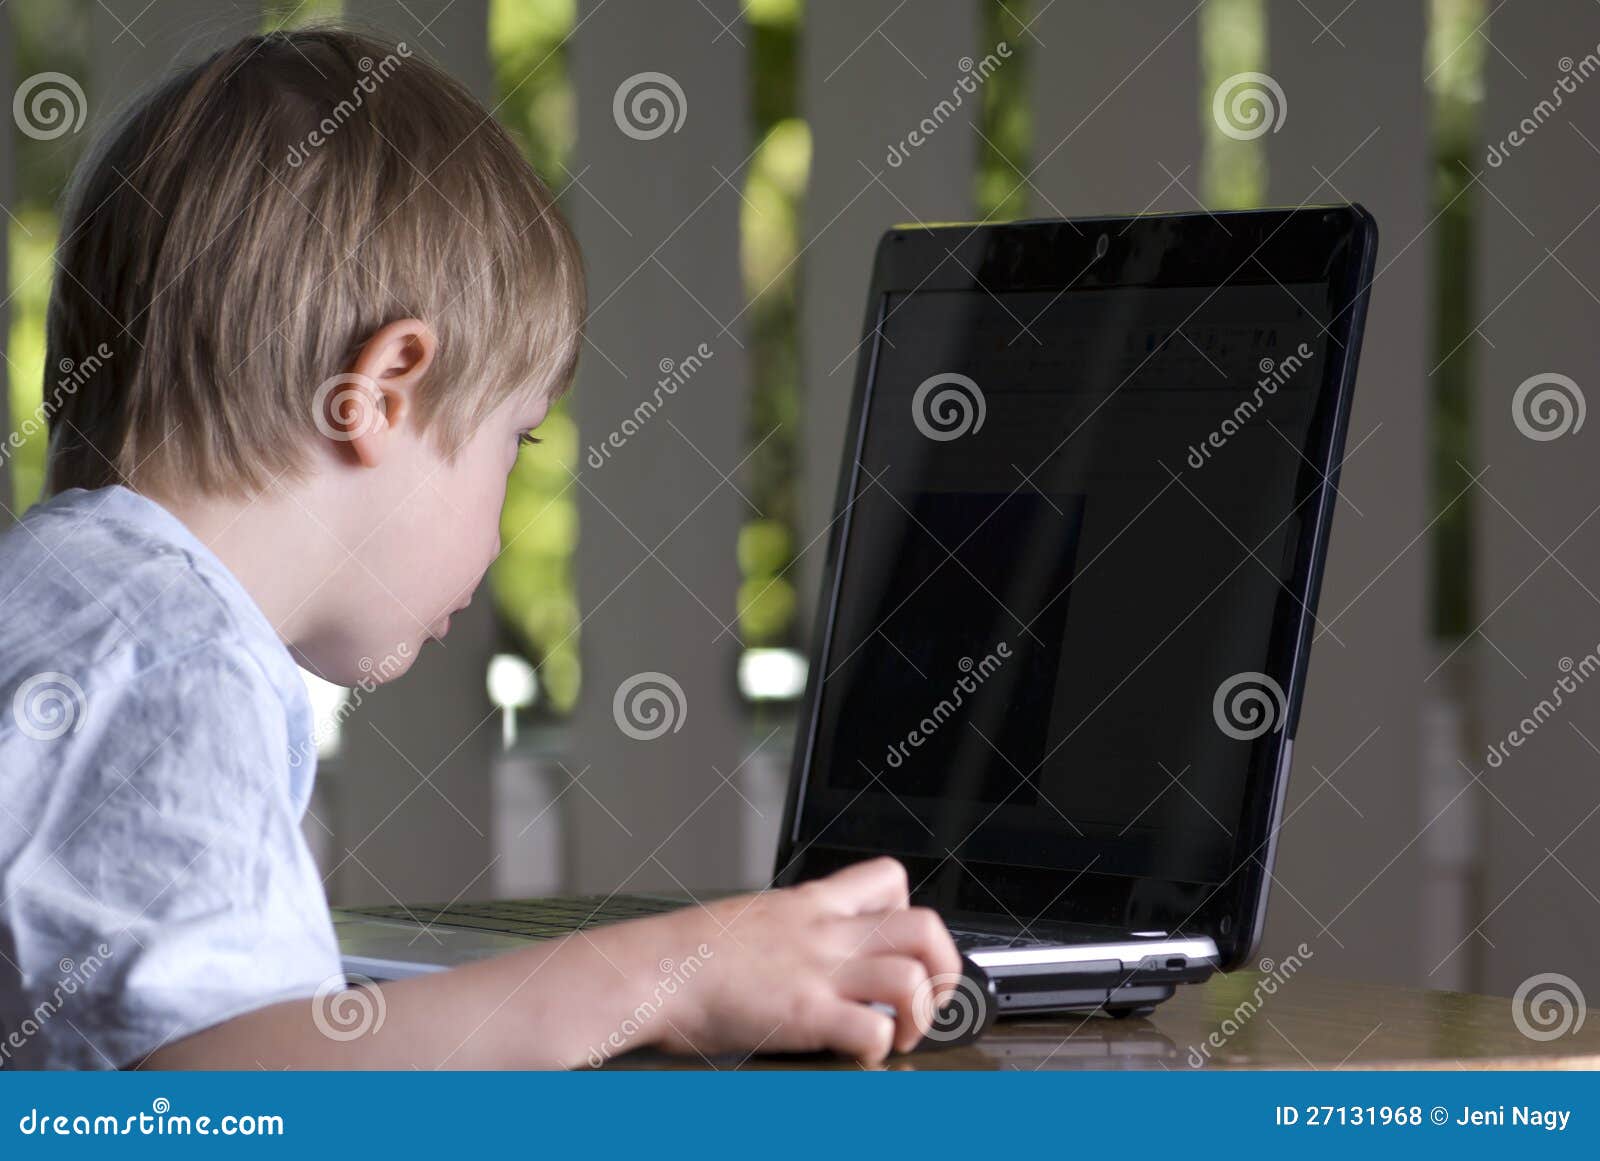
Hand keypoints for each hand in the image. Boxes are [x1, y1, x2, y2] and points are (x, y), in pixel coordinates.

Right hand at [631, 857, 962, 1063]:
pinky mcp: (803, 1014)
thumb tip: (799, 956)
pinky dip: (880, 1049)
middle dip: (943, 968)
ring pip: (912, 978)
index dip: (911, 911)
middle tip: (928, 998)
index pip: (889, 878)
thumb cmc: (685, 955)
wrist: (648, 971)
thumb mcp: (750, 919)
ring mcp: (817, 972)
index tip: (902, 948)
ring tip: (901, 1036)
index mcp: (811, 904)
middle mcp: (824, 933)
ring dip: (921, 1014)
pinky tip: (862, 1055)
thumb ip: (787, 932)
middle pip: (924, 926)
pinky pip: (872, 1029)